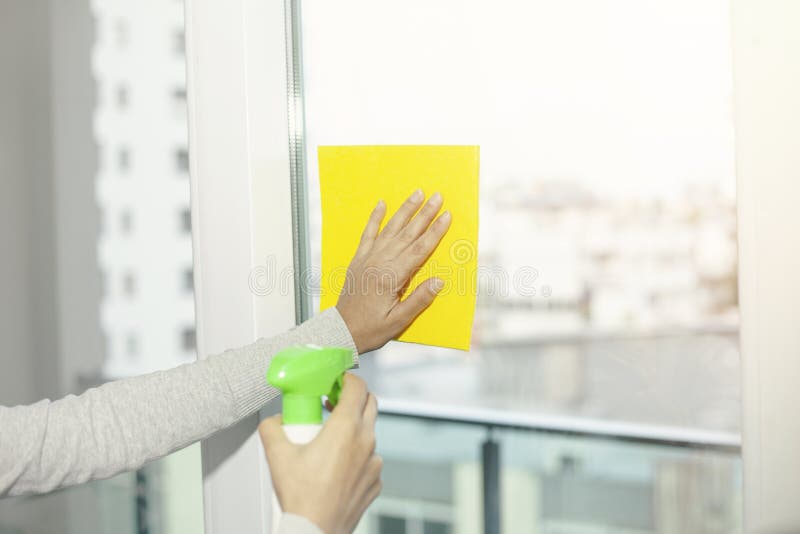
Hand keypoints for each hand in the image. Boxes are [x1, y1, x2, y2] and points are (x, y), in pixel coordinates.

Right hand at [259, 374, 381, 533]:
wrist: (315, 531)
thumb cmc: (301, 498)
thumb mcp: (277, 456)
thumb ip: (271, 428)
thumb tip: (273, 420)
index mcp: (346, 429)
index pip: (358, 387)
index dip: (347, 378)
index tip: (337, 381)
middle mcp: (366, 442)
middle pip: (370, 404)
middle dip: (354, 397)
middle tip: (334, 402)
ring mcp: (374, 462)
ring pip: (369, 433)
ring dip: (354, 428)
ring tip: (330, 439)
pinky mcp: (376, 481)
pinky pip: (370, 459)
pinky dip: (357, 455)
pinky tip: (337, 465)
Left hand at [336, 190, 450, 352]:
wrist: (340, 330)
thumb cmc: (371, 328)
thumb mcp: (398, 320)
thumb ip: (419, 299)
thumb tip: (439, 281)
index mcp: (391, 277)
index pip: (418, 250)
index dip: (434, 232)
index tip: (447, 216)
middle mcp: (379, 262)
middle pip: (407, 234)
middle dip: (424, 214)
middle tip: (438, 197)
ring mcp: (367, 259)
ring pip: (390, 229)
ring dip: (405, 210)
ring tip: (417, 193)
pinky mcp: (358, 259)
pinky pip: (367, 234)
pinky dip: (374, 218)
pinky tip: (381, 204)